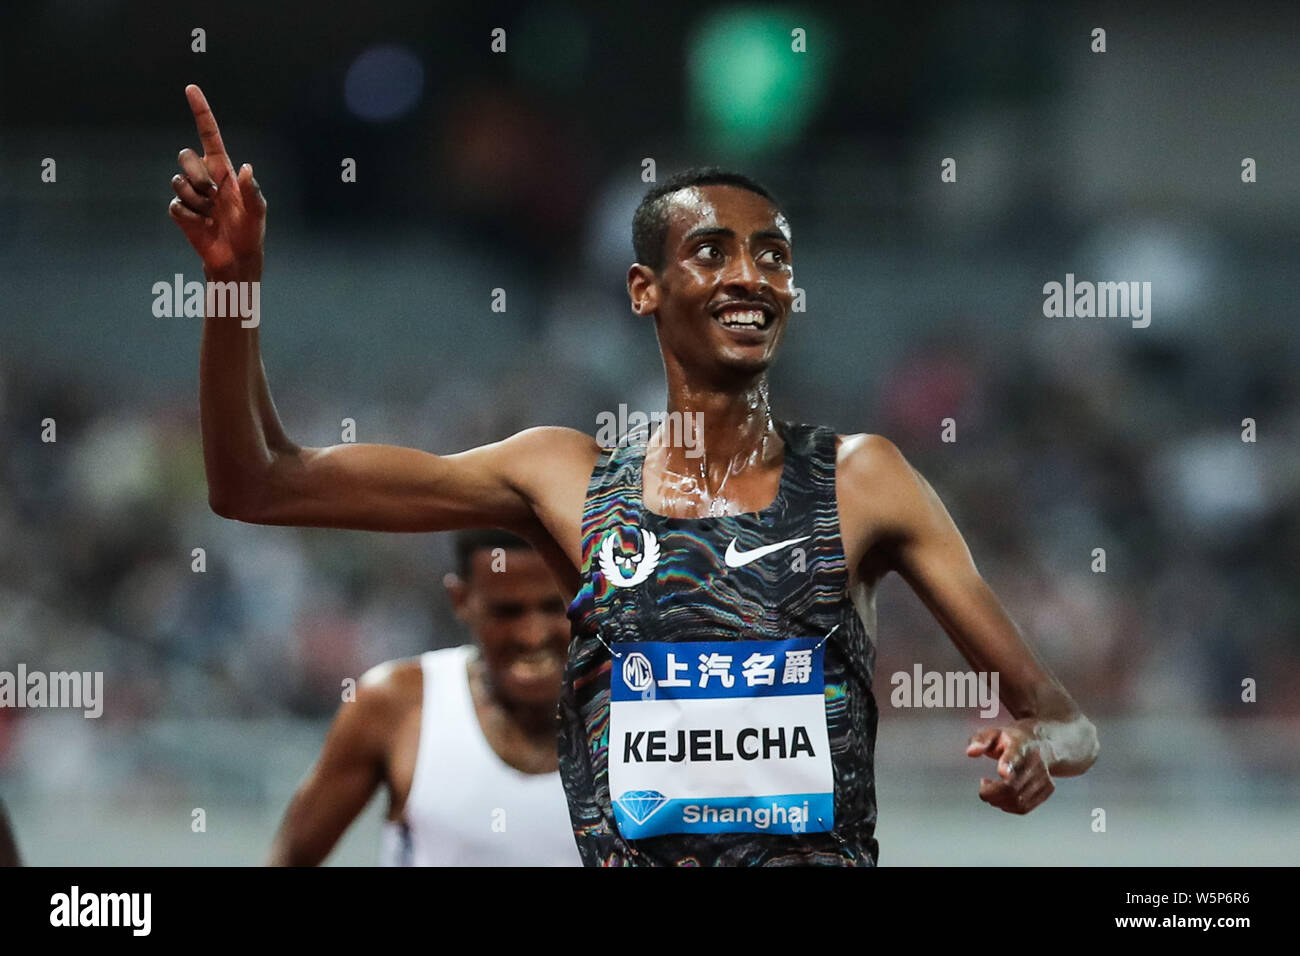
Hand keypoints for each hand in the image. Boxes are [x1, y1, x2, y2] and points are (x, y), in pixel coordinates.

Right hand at [168, 84, 265, 275]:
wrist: (235, 256)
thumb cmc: (249, 231)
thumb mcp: (257, 211)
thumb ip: (252, 190)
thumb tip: (246, 168)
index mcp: (223, 170)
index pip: (209, 135)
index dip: (201, 112)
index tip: (191, 89)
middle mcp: (205, 177)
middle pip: (185, 156)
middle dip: (197, 174)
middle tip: (214, 195)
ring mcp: (191, 193)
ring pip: (179, 182)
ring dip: (197, 200)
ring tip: (211, 214)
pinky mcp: (181, 210)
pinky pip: (176, 205)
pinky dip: (190, 217)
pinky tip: (203, 224)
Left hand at [965, 721, 1054, 813]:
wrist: (1041, 742)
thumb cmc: (1011, 740)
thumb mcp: (993, 733)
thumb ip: (980, 740)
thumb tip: (970, 752)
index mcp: (1020, 745)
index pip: (1015, 756)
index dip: (1009, 765)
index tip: (1002, 772)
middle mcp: (1035, 761)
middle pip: (1012, 787)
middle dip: (990, 793)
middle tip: (983, 785)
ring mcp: (1044, 777)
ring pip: (1018, 802)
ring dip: (997, 801)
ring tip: (991, 788)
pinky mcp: (1047, 789)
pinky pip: (1024, 807)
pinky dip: (1008, 806)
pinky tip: (1002, 796)